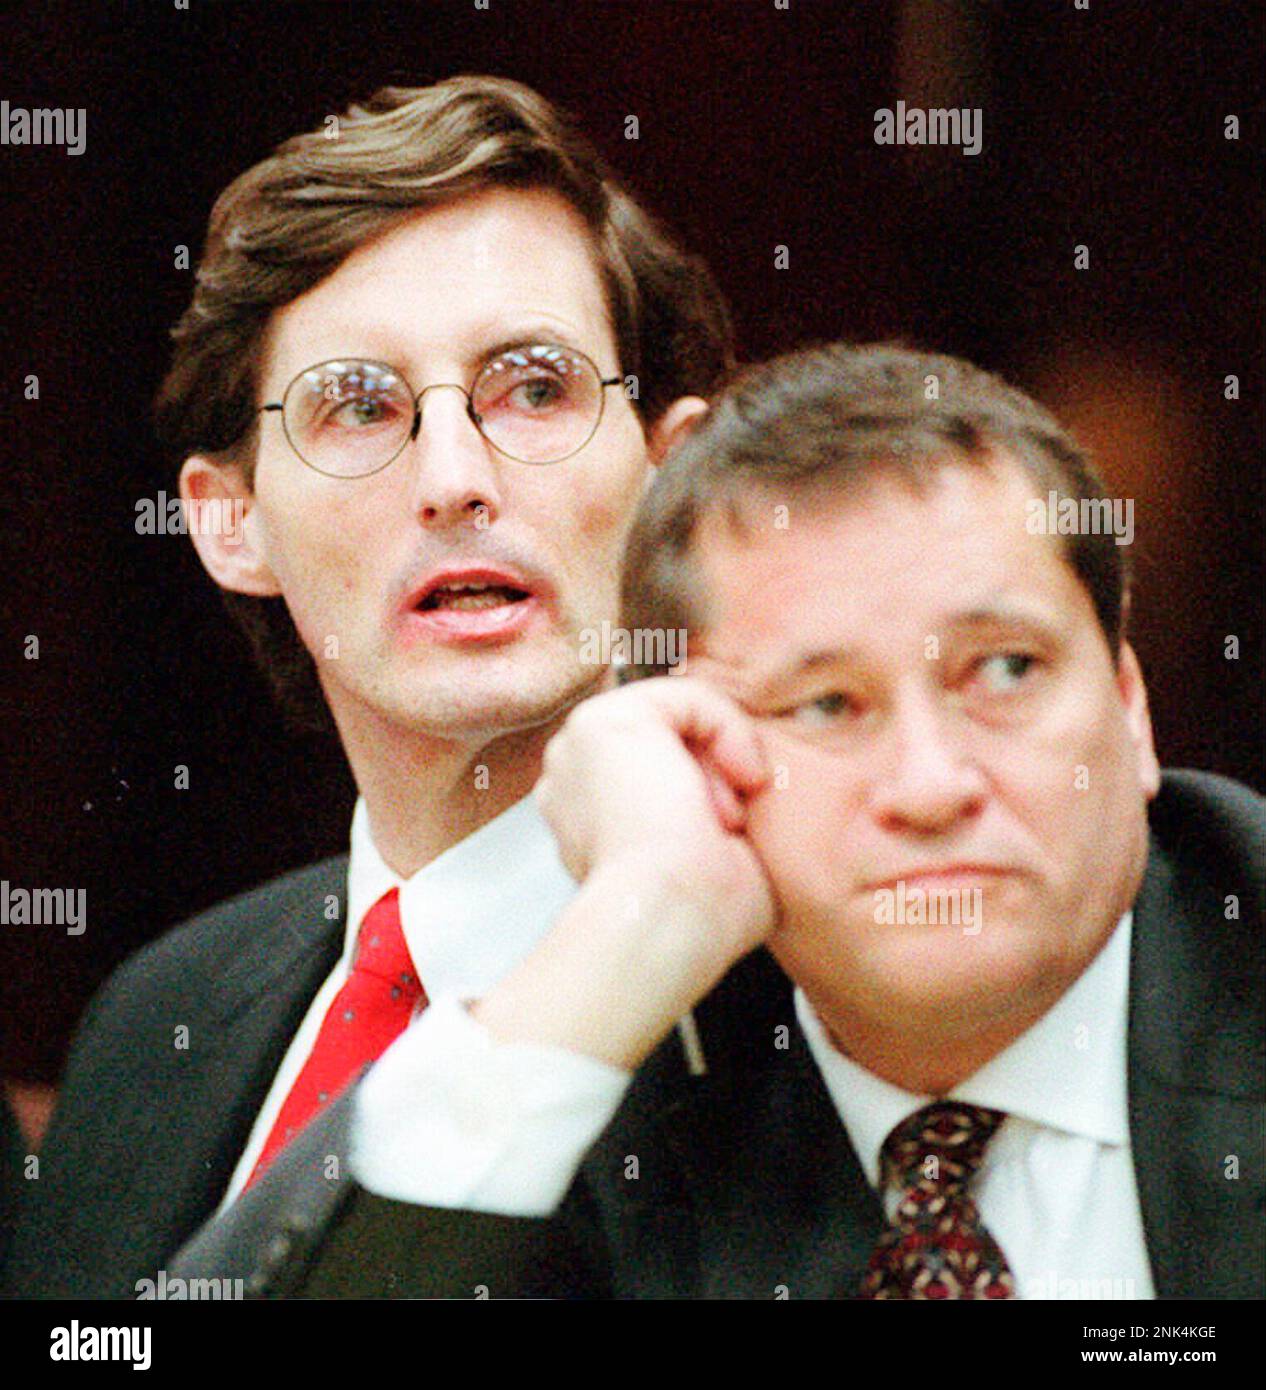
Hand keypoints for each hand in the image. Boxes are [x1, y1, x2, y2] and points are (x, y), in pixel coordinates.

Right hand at [474, 677, 777, 1067]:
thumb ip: (721, 821)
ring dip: (721, 761)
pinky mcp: (601, 719)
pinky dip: (728, 729)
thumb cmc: (698, 919)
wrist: (670, 921)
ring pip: (681, 722)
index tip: (734, 837)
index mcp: (593, 821)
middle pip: (672, 745)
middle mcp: (576, 783)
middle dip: (715, 778)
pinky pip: (689, 697)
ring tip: (726, 814)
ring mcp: (579, 748)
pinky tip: (738, 775)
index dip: (714, 794)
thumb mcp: (718, 862)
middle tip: (729, 828)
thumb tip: (752, 800)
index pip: (665, 774)